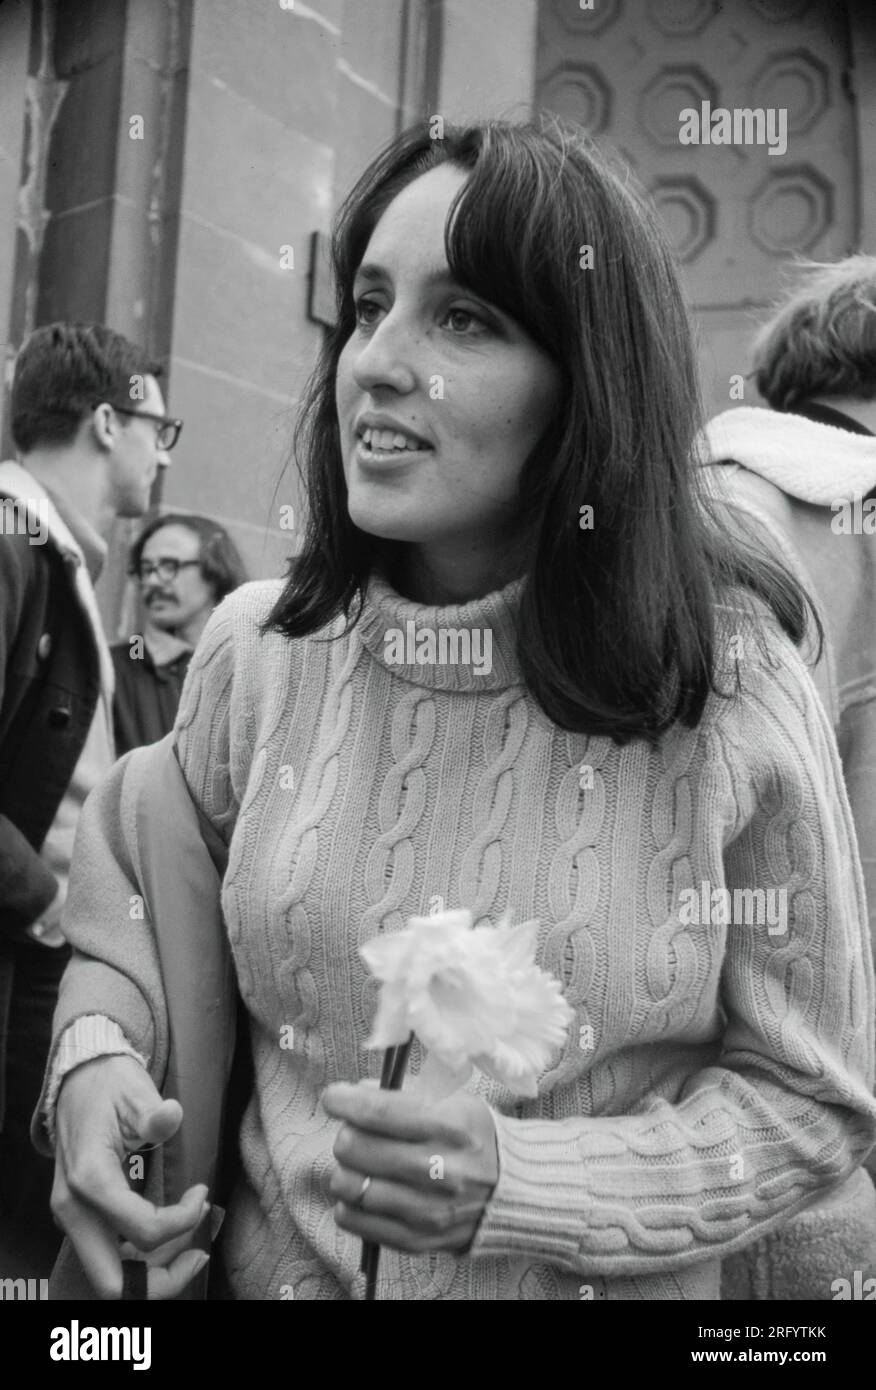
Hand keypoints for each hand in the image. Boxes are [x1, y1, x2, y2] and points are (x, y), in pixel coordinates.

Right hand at [52, 1055, 209, 1298]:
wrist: (78, 1078)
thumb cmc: (110, 1084)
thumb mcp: (136, 1091)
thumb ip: (154, 1112)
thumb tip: (171, 1116)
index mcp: (89, 1180)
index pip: (144, 1231)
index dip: (183, 1222)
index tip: (203, 1192)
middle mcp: (73, 1209)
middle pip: (113, 1283)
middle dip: (162, 1280)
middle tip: (199, 1253)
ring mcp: (72, 1217)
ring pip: (111, 1275)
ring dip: (153, 1271)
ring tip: (191, 1238)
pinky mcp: (79, 1216)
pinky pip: (108, 1256)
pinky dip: (139, 1259)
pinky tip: (169, 1235)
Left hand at [324, 1081, 498, 1254]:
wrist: (512, 1191)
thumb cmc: (475, 1137)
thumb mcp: (453, 1102)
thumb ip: (403, 1095)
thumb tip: (355, 1093)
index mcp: (448, 1126)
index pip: (377, 1112)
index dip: (344, 1101)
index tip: (333, 1097)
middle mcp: (438, 1170)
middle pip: (355, 1147)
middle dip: (346, 1133)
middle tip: (355, 1132)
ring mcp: (425, 1210)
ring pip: (348, 1184)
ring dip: (346, 1169)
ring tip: (361, 1164)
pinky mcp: (415, 1239)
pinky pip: (353, 1220)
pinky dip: (348, 1202)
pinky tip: (364, 1190)